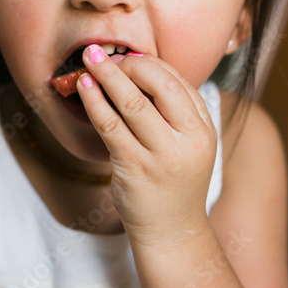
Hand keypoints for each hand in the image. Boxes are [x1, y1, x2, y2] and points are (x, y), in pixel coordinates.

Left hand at [76, 44, 216, 246]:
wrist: (172, 232)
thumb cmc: (174, 183)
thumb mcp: (188, 145)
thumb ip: (174, 113)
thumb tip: (140, 71)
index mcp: (204, 128)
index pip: (178, 81)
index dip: (150, 63)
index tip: (127, 57)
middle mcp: (188, 140)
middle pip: (160, 85)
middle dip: (130, 63)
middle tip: (106, 54)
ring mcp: (162, 155)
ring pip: (132, 102)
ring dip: (107, 75)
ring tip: (88, 59)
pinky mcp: (134, 169)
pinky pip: (110, 126)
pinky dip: (94, 101)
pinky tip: (83, 87)